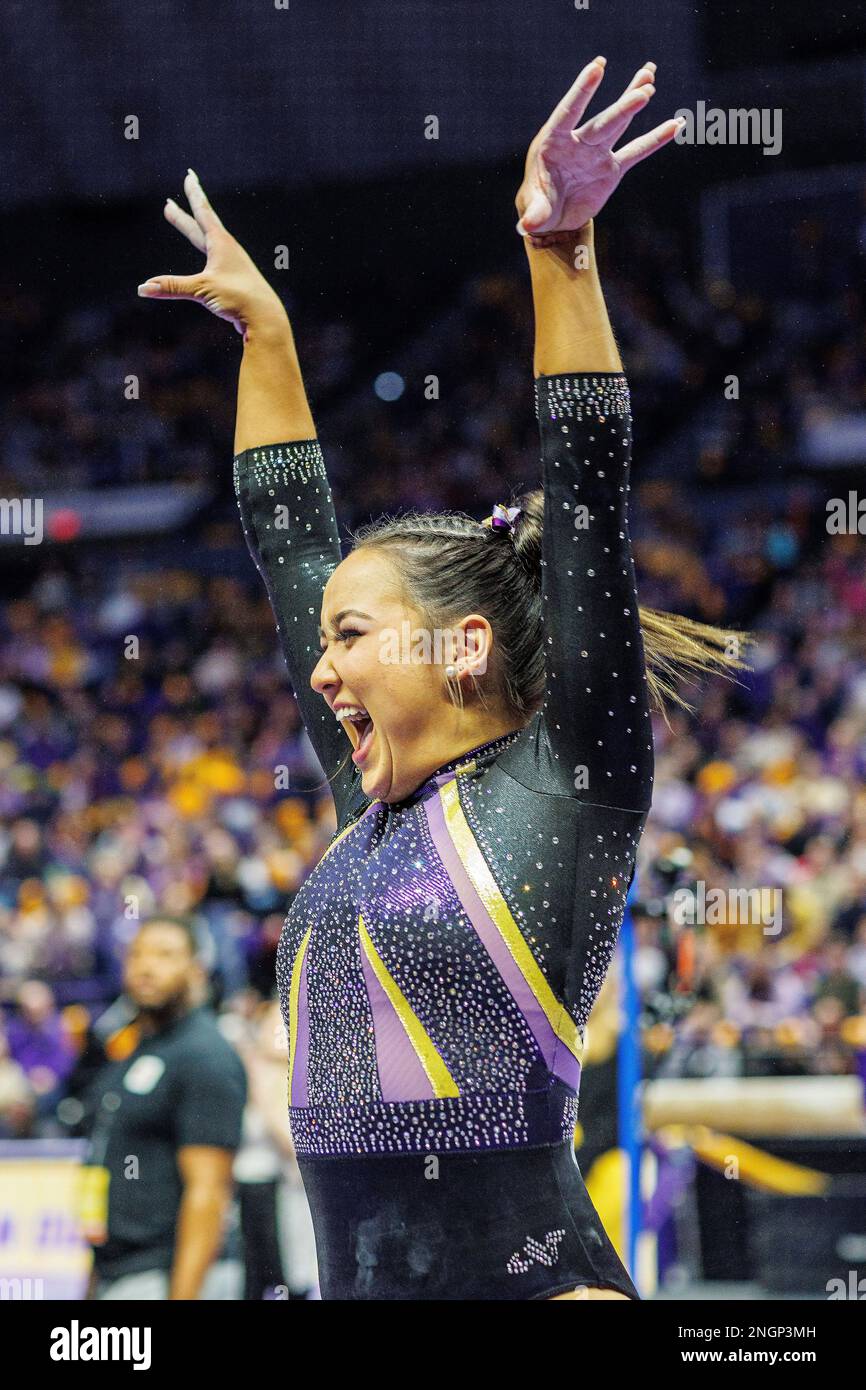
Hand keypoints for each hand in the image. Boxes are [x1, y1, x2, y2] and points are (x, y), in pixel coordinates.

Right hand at [137, 170, 286, 336]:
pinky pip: (212, 259)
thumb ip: (173, 286)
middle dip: (184, 213)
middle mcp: (226, 249)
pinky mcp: (232, 279)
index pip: (203, 212)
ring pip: (206, 241)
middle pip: (200, 225)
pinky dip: (203, 252)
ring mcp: (230, 264)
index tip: (189, 175)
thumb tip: (143, 288)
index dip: (194, 194)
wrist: (264, 316)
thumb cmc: (237, 298)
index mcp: (221, 243)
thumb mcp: (202, 289)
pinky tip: (206, 256)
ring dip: (193, 229)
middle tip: (168, 202)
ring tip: (185, 222)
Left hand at [515, 57, 682, 244]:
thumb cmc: (538, 206)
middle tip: (643, 90)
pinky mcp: (612, 168)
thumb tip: (529, 225)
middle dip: (623, 108)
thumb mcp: (535, 211)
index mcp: (554, 143)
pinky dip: (656, 139)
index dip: (582, 90)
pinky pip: (637, 151)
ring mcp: (597, 153)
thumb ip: (535, 213)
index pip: (568, 112)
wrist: (552, 217)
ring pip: (619, 124)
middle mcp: (578, 142)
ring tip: (650, 78)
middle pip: (603, 122)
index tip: (598, 67)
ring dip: (633, 102)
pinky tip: (676, 125)